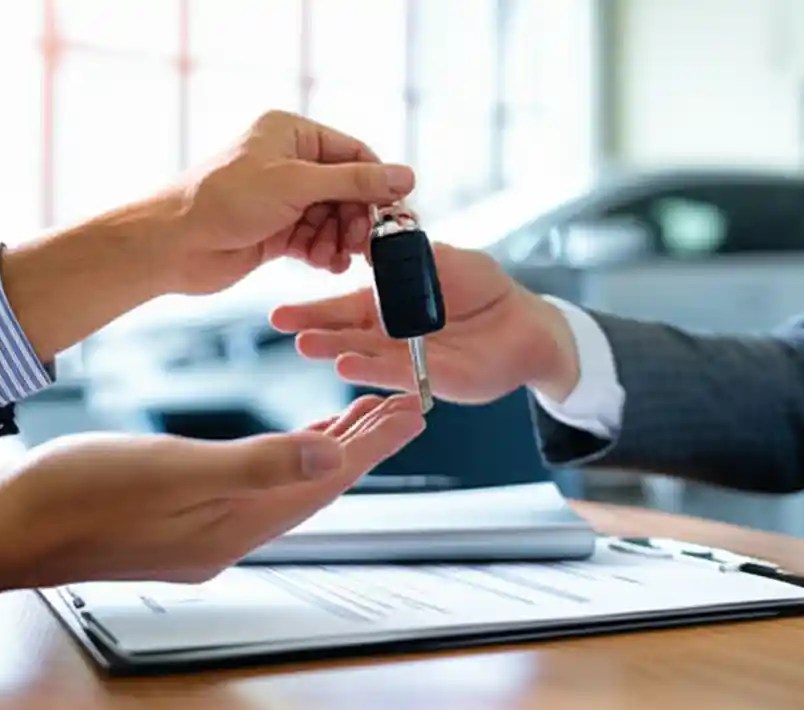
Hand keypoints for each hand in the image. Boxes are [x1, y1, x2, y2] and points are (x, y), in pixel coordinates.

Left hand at [0, 110, 414, 359]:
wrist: (173, 245)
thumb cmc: (224, 201)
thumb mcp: (296, 185)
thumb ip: (354, 182)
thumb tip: (405, 176)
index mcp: (291, 134)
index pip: (353, 152)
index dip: (377, 183)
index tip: (397, 211)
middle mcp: (288, 162)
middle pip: (346, 189)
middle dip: (358, 217)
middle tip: (366, 244)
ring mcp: (282, 198)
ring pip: (333, 218)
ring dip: (342, 239)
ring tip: (340, 257)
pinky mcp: (276, 231)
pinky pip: (315, 239)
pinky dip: (324, 253)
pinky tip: (327, 265)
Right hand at [0, 395, 424, 604]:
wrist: (12, 525)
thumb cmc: (82, 494)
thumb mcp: (176, 470)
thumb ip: (258, 465)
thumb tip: (330, 453)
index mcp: (238, 523)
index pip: (327, 477)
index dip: (374, 441)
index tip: (417, 408)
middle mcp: (232, 532)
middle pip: (317, 481)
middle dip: (364, 441)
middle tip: (406, 402)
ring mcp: (208, 528)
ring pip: (289, 481)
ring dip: (328, 445)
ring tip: (363, 410)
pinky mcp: (184, 516)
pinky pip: (257, 482)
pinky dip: (283, 454)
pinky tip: (289, 435)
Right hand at [270, 243, 581, 404]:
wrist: (524, 322)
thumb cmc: (484, 287)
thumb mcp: (446, 259)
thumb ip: (411, 255)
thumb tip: (374, 238)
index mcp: (387, 303)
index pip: (343, 306)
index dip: (312, 310)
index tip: (279, 312)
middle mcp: (390, 334)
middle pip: (346, 333)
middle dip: (314, 330)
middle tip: (284, 328)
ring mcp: (406, 357)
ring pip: (366, 354)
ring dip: (336, 350)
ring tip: (307, 346)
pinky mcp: (428, 377)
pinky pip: (397, 372)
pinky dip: (371, 368)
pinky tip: (345, 364)